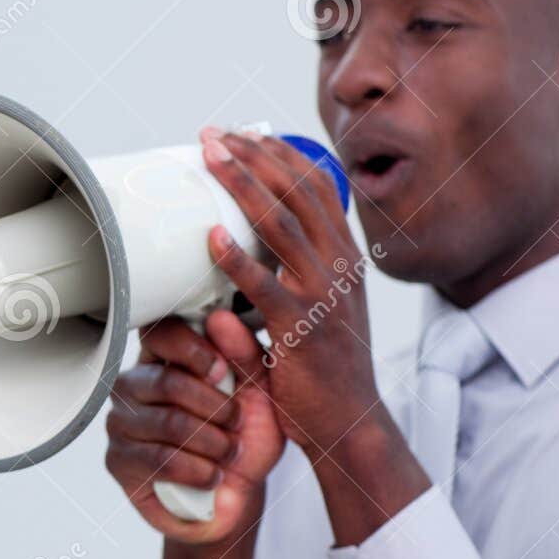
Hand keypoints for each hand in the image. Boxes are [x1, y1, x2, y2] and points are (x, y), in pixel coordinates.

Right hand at [106, 310, 285, 544]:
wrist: (237, 496)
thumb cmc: (245, 440)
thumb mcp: (260, 395)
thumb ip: (245, 355)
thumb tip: (220, 318)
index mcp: (166, 360)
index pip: (160, 333)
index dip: (193, 350)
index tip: (222, 372)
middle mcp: (135, 386)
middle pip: (166, 382)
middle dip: (214, 408)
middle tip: (236, 423)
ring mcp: (121, 423)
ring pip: (167, 424)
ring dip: (212, 443)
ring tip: (229, 454)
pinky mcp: (118, 461)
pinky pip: (159, 460)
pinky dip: (198, 471)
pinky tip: (212, 476)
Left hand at [198, 127, 390, 458]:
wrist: (349, 424)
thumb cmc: (324, 370)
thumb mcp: (316, 309)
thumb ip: (290, 276)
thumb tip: (247, 244)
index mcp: (344, 257)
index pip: (315, 188)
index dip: (278, 155)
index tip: (242, 134)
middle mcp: (339, 266)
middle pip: (296, 192)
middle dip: (253, 155)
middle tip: (212, 134)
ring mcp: (323, 296)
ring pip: (281, 225)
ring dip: (242, 185)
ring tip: (209, 158)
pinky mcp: (301, 330)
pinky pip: (264, 287)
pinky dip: (237, 258)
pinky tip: (211, 236)